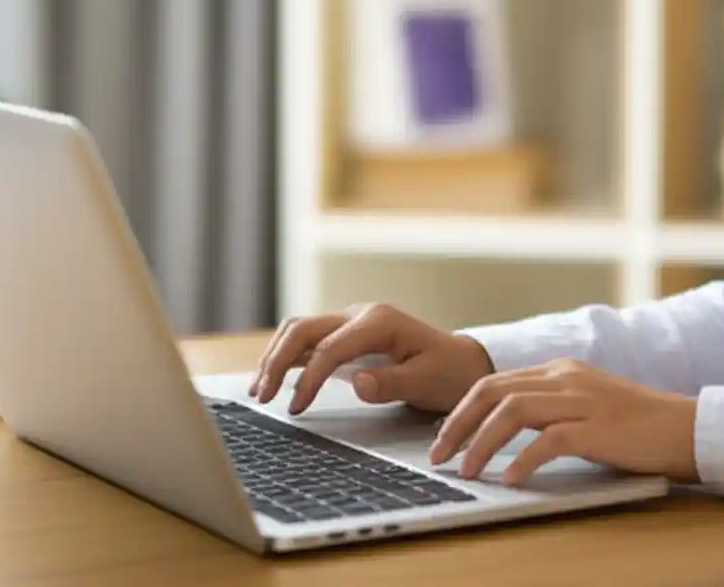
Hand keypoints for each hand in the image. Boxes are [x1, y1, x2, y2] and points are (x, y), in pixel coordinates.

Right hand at [250, 303, 494, 414]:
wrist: (463, 364)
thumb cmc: (448, 372)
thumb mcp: (427, 381)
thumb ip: (391, 383)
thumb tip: (357, 384)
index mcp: (378, 322)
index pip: (329, 348)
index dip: (308, 378)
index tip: (296, 407)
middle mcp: (359, 315)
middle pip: (302, 329)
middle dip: (276, 361)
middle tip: (262, 396)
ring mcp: (350, 323)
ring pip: (299, 331)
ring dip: (275, 357)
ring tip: (259, 389)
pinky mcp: (346, 336)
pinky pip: (308, 341)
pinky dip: (287, 357)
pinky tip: (273, 379)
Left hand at [428, 359, 698, 484]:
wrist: (688, 428)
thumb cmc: (636, 425)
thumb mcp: (584, 404)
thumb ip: (547, 407)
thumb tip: (499, 429)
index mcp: (558, 370)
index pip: (493, 383)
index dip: (461, 411)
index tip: (444, 439)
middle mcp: (564, 378)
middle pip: (492, 392)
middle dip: (458, 424)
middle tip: (440, 456)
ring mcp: (581, 399)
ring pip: (512, 412)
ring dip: (482, 443)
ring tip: (468, 471)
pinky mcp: (598, 427)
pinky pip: (548, 440)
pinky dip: (523, 461)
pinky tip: (510, 479)